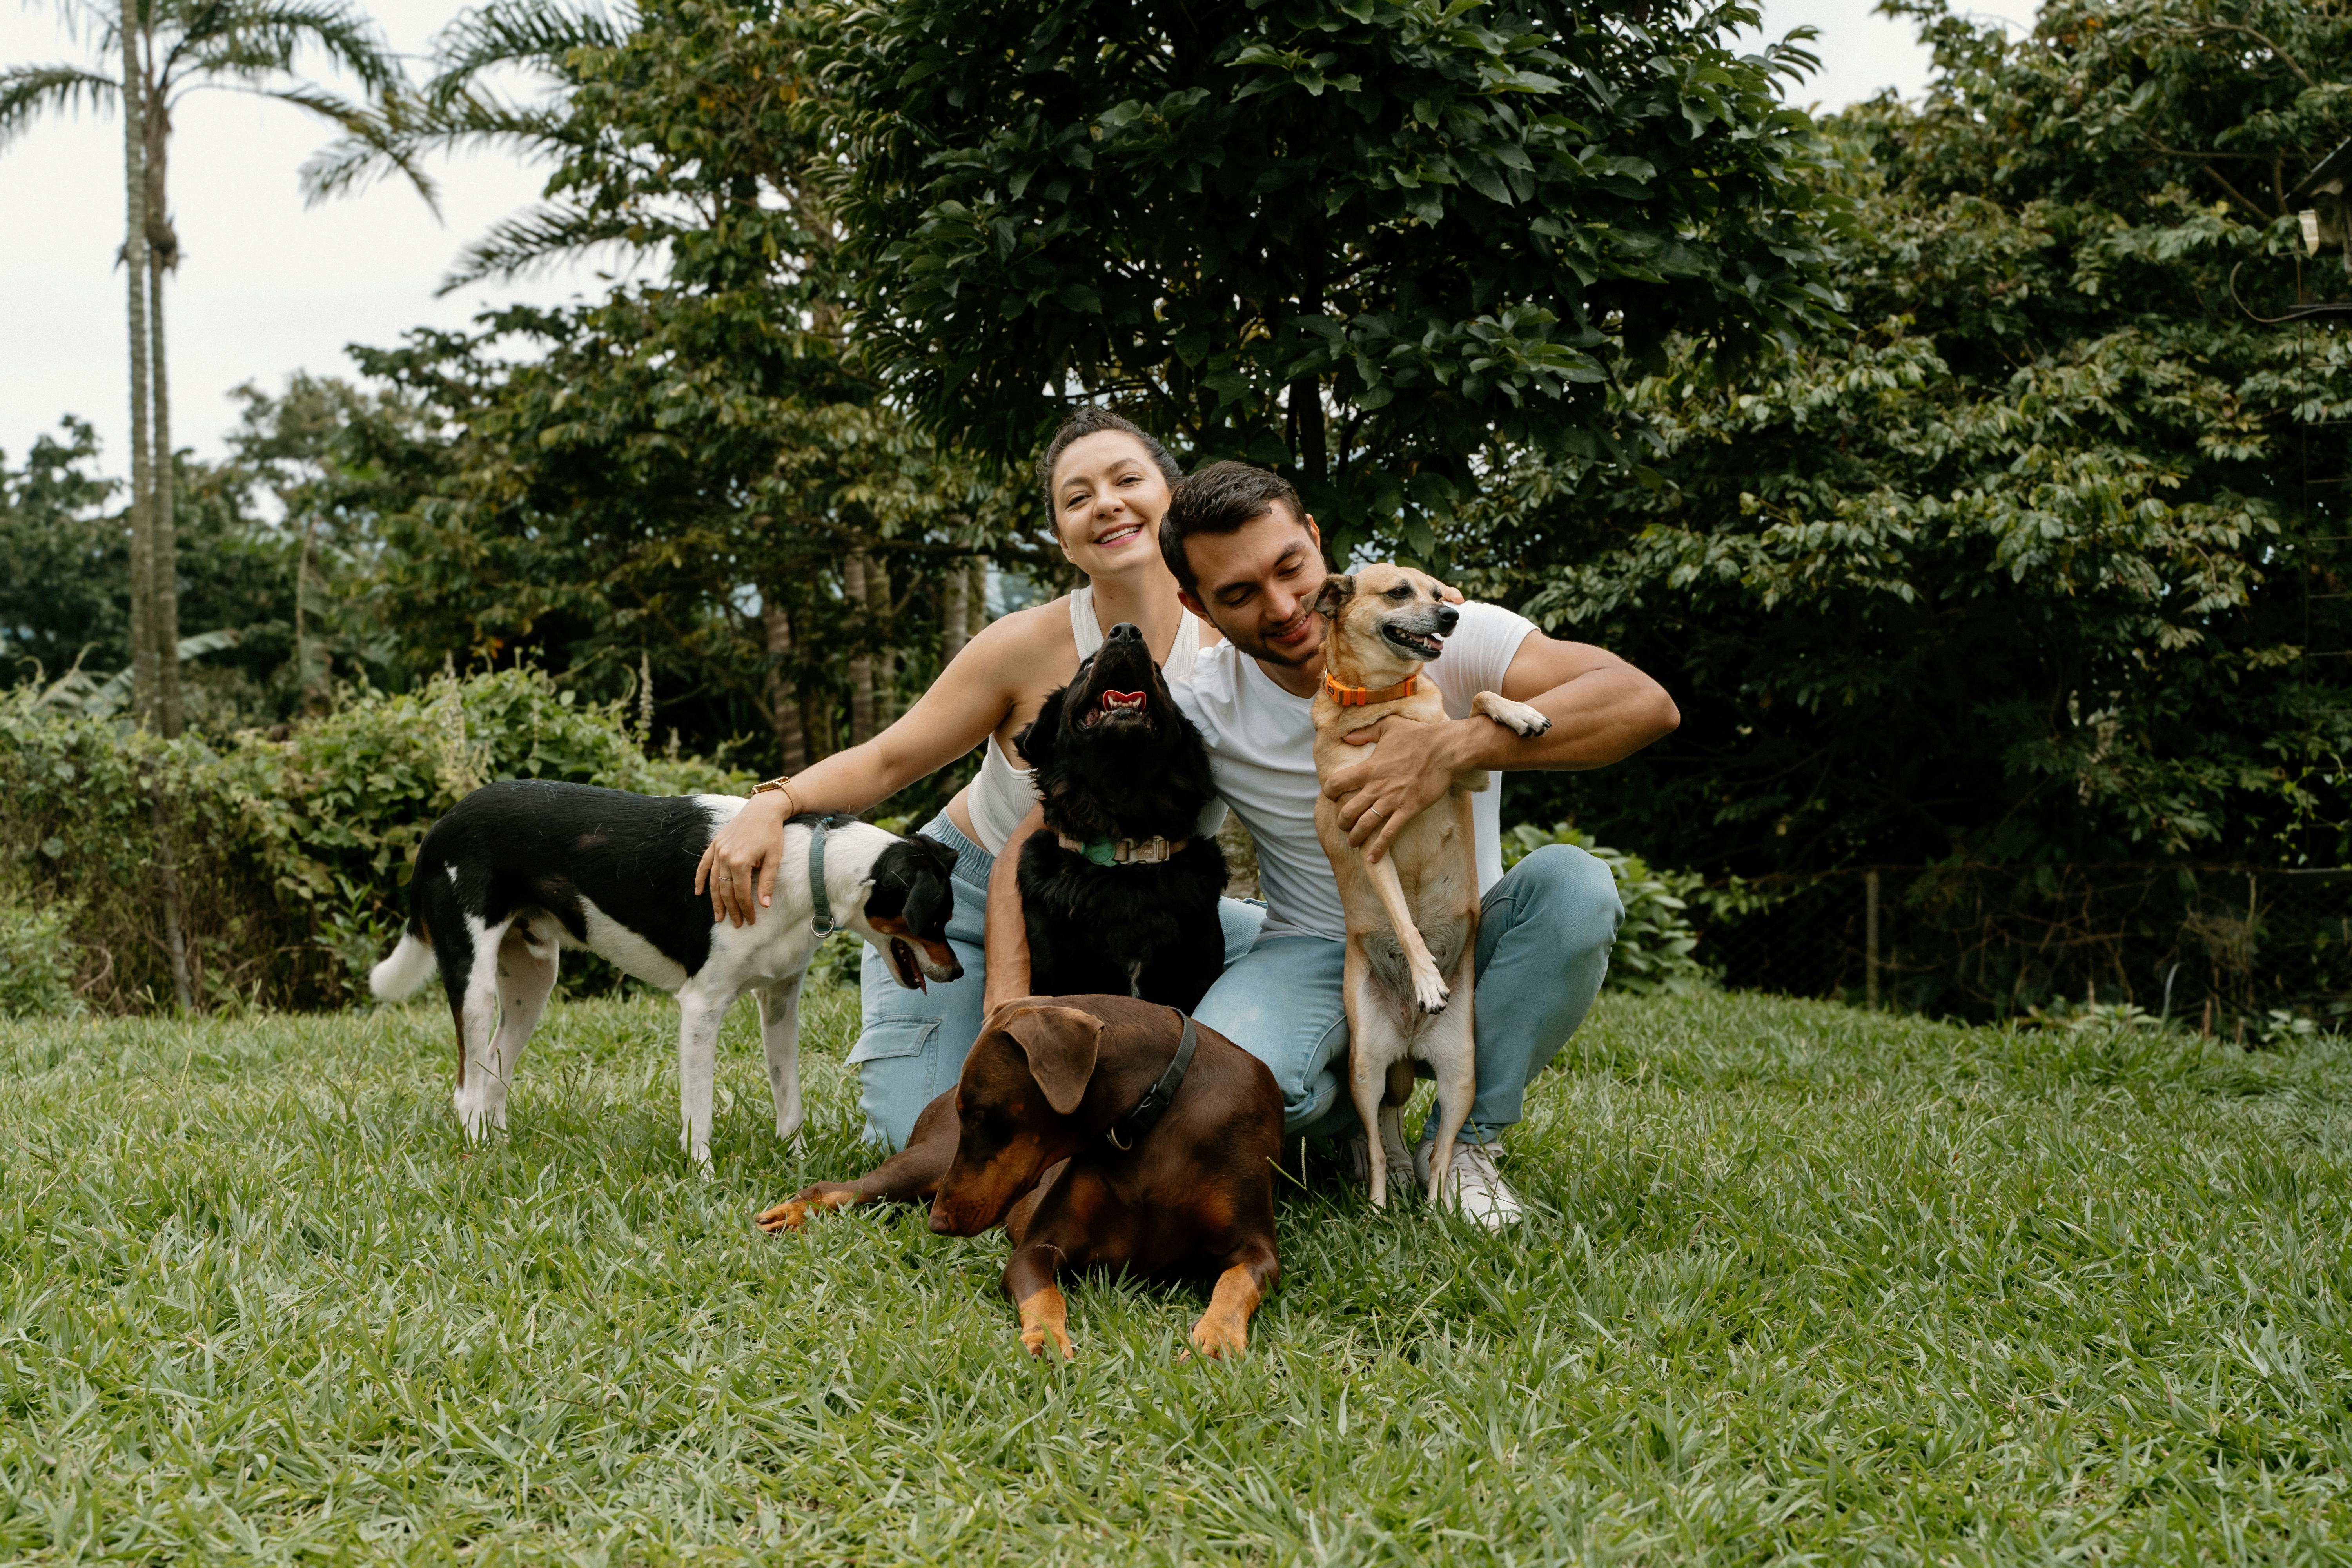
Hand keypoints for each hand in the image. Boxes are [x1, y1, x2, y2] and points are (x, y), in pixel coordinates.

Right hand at [696, 791, 791, 926]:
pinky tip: (698, 892)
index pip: (741, 893)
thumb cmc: (772, 833)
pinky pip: (703, 865)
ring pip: (713, 881)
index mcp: (740, 862)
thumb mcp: (774, 858)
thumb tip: (765, 905)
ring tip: (718, 916)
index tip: (750, 920)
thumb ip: (767, 882)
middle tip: (736, 924)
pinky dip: (699, 879)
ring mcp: (717, 850)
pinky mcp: (715, 844)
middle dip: (731, 910)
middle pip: (725, 891)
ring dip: (715, 901)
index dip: (745, 909)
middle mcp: (725, 857)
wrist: (763, 809)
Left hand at [1324, 717, 1471, 861]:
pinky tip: (1371, 859)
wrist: (1445, 750)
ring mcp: (1392, 801)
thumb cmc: (1418, 736)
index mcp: (1368, 768)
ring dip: (1355, 836)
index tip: (1330, 796)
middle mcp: (1376, 787)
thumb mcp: (1389, 726)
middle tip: (1342, 825)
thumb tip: (1347, 737)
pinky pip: (1389, 834)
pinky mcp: (1408, 810)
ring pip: (1364, 825)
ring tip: (1352, 841)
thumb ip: (1365, 732)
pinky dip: (1378, 849)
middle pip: (1348, 811)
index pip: (1337, 783)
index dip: (1329, 792)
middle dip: (1341, 821)